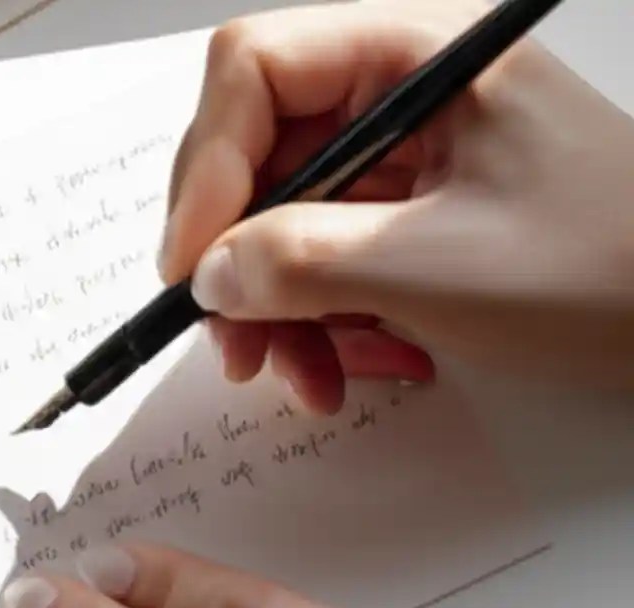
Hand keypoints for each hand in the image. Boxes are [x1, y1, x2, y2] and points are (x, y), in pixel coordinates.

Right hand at [160, 0, 633, 414]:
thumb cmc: (612, 270)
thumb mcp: (439, 269)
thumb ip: (302, 262)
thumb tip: (208, 275)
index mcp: (414, 53)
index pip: (254, 70)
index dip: (206, 167)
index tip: (192, 266)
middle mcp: (397, 88)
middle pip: (255, 152)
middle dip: (235, 257)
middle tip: (234, 342)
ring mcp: (401, 152)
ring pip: (278, 215)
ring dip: (272, 305)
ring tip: (301, 378)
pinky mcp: (405, 209)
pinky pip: (320, 253)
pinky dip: (315, 317)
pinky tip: (342, 367)